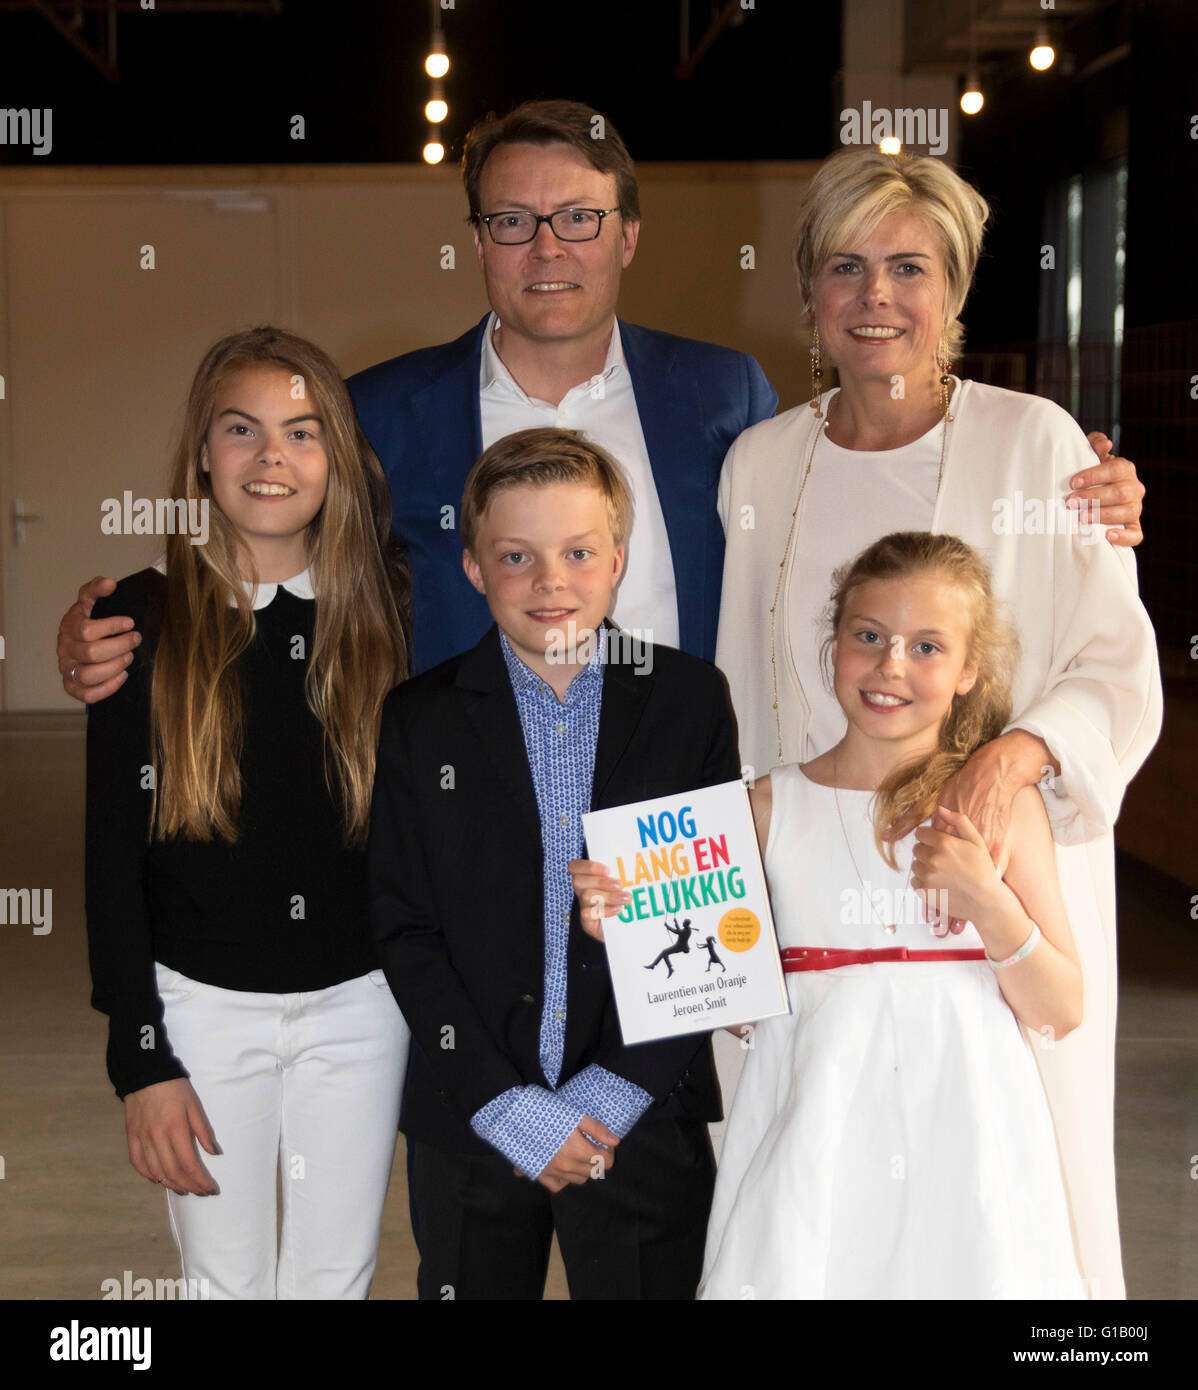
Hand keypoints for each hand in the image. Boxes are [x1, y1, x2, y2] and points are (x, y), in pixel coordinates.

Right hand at [58, 576, 140, 703]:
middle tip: (135, 640)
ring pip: (88, 675)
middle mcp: (65, 649)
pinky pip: (87, 695)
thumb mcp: (90, 601)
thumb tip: (109, 583)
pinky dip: (108, 687)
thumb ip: (96, 589)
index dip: (112, 626)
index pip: (87, 630)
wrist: (83, 641)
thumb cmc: (89, 621)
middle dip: (119, 646)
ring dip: (115, 666)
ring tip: (129, 657)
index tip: (130, 623)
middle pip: (91, 653)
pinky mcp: (73, 686)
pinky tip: (123, 675)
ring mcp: (67, 669)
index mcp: (68, 627)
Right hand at [124, 1078, 219, 1195]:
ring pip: (156, 1172)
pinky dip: (149, 1175)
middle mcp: (157, 1139)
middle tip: (201, 1192)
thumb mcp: (194, 1105)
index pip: (189, 1165)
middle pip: (173, 1172)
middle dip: (190, 1186)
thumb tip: (215, 1153)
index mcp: (175, 1130)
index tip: (211, 1189)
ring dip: (171, 1184)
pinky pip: (138, 1163)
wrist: (145, 1074)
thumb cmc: (175, 1088)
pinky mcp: (131, 1137)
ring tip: (184, 1189)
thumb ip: (203, 1130)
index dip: (201, 1181)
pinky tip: (159, 1179)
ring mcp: (141, 1139)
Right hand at [525, 1115, 619, 1192]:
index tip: (602, 1141)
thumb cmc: (547, 1112)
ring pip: (579, 1180)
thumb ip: (597, 1129)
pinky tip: (562, 1166)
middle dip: (597, 1160)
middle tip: (590, 1146)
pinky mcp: (540, 1175)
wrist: (515, 1117)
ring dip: (583, 1170)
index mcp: (578, 1151)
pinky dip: (564, 1179)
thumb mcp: (575, 1115)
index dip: (608, 1150)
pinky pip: (558, 1186)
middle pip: (594, 1173)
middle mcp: (567, 1166)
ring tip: (577, 1154)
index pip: (606, 1161)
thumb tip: (615, 1141)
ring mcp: (553, 1173)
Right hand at [567, 859, 628, 942]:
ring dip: (608, 896)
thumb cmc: (622, 898)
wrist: (623, 927)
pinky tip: (618, 909)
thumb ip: (623, 873)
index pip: (575, 867)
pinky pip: (588, 914)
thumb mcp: (622, 883)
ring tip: (626, 898)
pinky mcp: (587, 922)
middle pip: (578, 881)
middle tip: (620, 885)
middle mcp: (582, 890)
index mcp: (587, 877)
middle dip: (601, 882)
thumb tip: (637, 860)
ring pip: (586, 896)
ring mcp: (583, 906)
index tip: (608, 870)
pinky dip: (604, 910)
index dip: (588, 867)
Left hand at [911, 806, 1003, 928]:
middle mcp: (932, 859)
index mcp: (944, 844)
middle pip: (917, 849)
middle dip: (927, 851)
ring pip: (915, 865)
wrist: (985, 902)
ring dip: (924, 867)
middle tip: (944, 860)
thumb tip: (940, 809)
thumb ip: (959, 821)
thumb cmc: (983, 871)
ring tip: (943, 872)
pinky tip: (939, 883)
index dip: (929, 837)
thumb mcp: (977, 841)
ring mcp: (927, 876)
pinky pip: (915, 882)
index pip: (921, 833)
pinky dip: (923, 882)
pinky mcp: (924, 892)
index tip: (938, 844)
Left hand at [1068, 434, 1144, 546]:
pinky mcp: (1133, 528)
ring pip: (1128, 512)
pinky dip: (1124, 537)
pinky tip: (1107, 536)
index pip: (1116, 470)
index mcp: (1125, 470)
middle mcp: (1134, 489)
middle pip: (1121, 492)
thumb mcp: (1088, 456)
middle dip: (1094, 497)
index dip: (1095, 476)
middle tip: (1071, 503)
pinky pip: (1135, 535)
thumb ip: (1094, 444)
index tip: (1073, 483)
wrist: (1089, 498)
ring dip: (1104, 515)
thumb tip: (1105, 443)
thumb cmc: (1087, 476)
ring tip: (1082, 518)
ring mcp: (1134, 509)